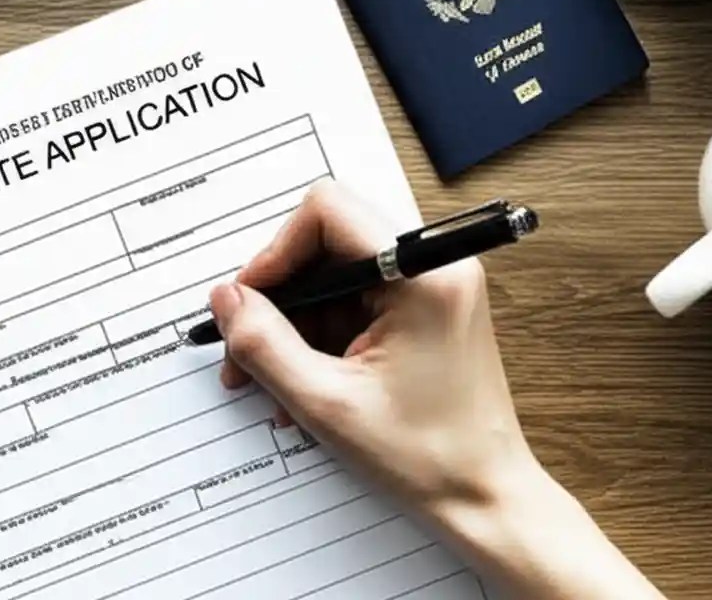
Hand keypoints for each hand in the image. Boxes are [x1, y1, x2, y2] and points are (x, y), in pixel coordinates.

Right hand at [212, 181, 666, 599]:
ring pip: (335, 279)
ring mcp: (433, 289)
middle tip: (246, 346)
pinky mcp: (425, 312)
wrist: (484, 499)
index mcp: (423, 275)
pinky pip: (355, 305)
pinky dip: (321, 340)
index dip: (276, 252)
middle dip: (280, 298)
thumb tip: (227, 301)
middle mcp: (435, 268)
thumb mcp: (325, 402)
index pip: (328, 211)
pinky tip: (304, 385)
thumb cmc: (430, 457)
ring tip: (273, 382)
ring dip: (296, 327)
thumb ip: (264, 344)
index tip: (249, 299)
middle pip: (327, 245)